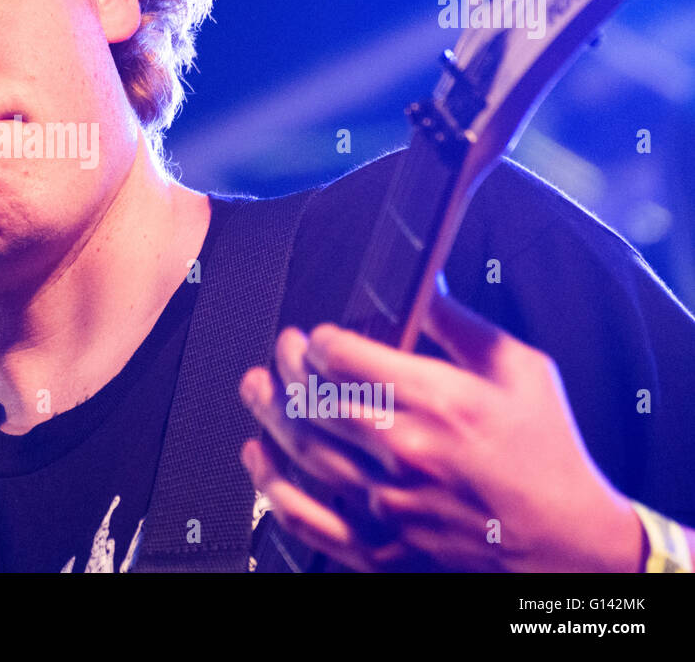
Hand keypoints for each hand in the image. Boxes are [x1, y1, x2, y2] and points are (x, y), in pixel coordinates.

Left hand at [237, 289, 643, 571]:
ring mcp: (391, 502)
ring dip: (269, 414)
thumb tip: (421, 284)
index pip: (344, 358)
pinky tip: (259, 459)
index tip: (316, 334)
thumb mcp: (520, 370)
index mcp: (440, 401)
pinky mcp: (386, 542)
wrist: (570, 542)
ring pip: (303, 452)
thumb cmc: (548, 452)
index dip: (319, 340)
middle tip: (281, 348)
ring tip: (257, 387)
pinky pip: (310, 519)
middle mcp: (406, 451)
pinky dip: (273, 488)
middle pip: (314, 400)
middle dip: (287, 366)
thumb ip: (460, 324)